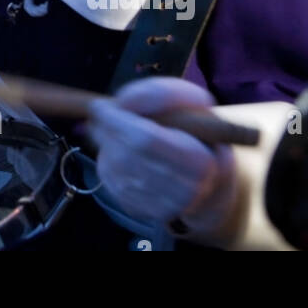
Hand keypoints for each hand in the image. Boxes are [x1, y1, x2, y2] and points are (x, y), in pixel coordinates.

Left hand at [89, 77, 237, 235]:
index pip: (144, 140)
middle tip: (100, 113)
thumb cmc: (196, 132)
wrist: (207, 180)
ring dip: (105, 143)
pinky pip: (109, 180)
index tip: (100, 105)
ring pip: (113, 168)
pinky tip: (120, 151)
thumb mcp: (190, 102)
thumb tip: (120, 103)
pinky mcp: (141, 212)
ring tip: (115, 131)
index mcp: (199, 163)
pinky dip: (107, 159)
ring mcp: (159, 208)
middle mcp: (180, 192)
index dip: (116, 121)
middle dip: (105, 130)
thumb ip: (159, 94)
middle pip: (124, 156)